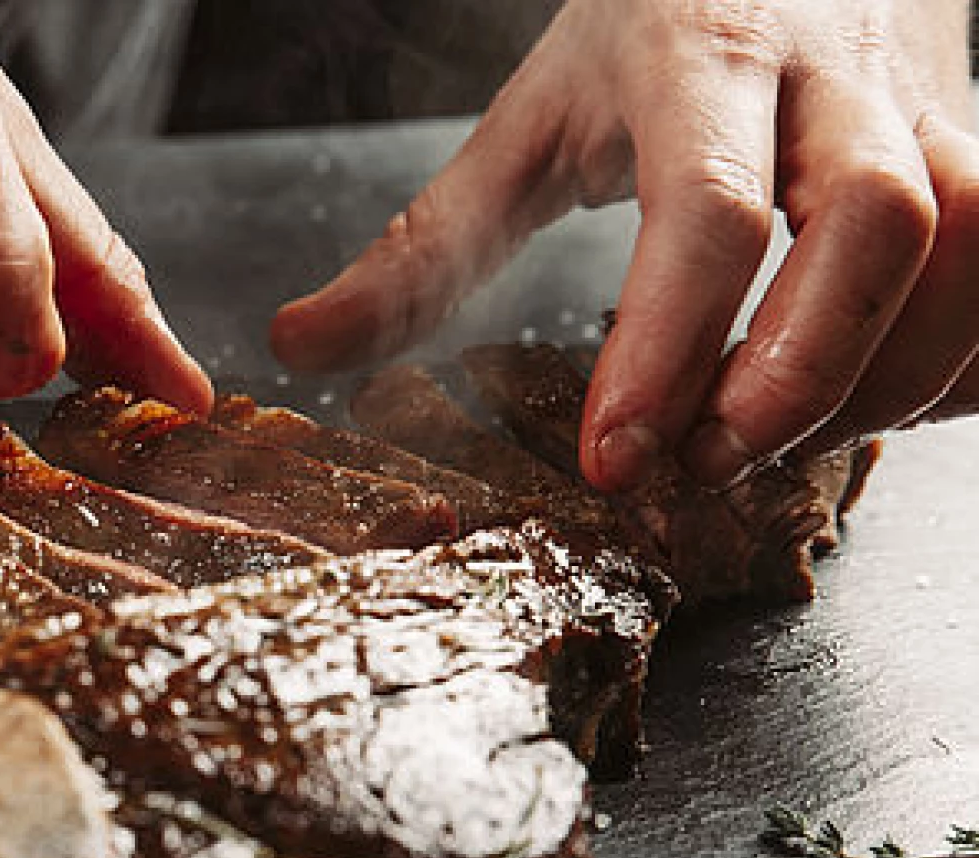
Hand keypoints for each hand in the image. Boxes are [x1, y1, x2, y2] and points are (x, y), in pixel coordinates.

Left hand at [271, 0, 978, 489]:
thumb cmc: (651, 29)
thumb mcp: (523, 121)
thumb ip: (423, 243)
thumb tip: (300, 348)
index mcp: (700, 60)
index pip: (710, 210)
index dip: (670, 347)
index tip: (616, 456)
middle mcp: (834, 77)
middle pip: (879, 225)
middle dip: (801, 372)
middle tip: (709, 461)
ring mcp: (930, 105)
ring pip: (969, 247)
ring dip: (887, 377)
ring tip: (778, 441)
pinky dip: (962, 357)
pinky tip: (877, 401)